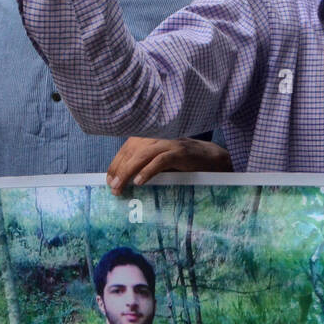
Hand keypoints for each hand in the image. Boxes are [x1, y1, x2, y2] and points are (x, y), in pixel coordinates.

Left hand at [106, 138, 231, 194]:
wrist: (214, 158)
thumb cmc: (187, 162)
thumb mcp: (164, 161)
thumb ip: (148, 164)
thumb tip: (126, 179)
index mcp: (154, 137)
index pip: (129, 146)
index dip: (116, 162)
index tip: (109, 178)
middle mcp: (160, 136)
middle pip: (132, 150)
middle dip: (119, 169)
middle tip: (113, 187)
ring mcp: (170, 143)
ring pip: (143, 154)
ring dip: (128, 171)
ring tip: (120, 186)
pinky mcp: (181, 152)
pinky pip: (161, 160)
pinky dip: (148, 170)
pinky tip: (139, 181)